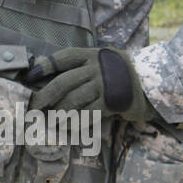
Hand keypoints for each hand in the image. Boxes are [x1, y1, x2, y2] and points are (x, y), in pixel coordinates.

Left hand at [25, 47, 156, 121]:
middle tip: (34, 106)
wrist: (151, 85)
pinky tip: (67, 126)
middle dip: (44, 95)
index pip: (63, 57)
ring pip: (73, 100)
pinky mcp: (112, 102)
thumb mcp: (102, 62)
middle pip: (63, 82)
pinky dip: (75, 122)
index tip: (30, 76)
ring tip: (50, 120)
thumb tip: (49, 77)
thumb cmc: (119, 74)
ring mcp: (104, 85)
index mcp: (92, 55)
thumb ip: (82, 67)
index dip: (45, 66)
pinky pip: (87, 113)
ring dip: (58, 112)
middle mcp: (97, 68)